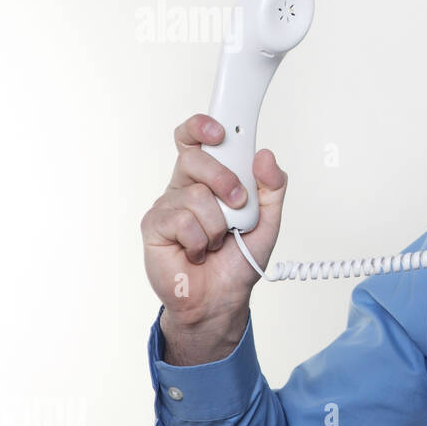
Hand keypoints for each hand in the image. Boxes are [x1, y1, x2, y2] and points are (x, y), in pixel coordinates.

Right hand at [140, 113, 287, 327]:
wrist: (220, 298)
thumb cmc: (238, 259)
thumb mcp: (268, 221)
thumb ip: (272, 187)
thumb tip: (265, 156)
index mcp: (209, 178)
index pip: (197, 140)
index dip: (202, 127)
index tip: (220, 131)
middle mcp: (185, 186)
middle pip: (194, 158)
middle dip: (223, 179)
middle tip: (239, 203)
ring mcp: (167, 205)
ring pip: (195, 195)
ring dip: (217, 225)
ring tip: (217, 241)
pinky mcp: (154, 226)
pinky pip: (182, 221)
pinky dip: (200, 241)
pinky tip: (198, 252)